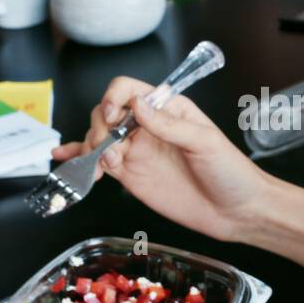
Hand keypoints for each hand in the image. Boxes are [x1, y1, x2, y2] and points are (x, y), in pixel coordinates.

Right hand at [51, 78, 272, 243]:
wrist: (237, 212)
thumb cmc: (231, 172)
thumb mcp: (205, 142)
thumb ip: (169, 125)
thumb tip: (138, 106)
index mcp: (169, 108)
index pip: (129, 90)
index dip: (114, 99)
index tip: (113, 117)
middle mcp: (149, 126)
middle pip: (107, 113)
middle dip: (99, 128)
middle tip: (108, 149)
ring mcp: (138, 151)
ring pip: (99, 138)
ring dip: (90, 147)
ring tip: (98, 164)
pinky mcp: (131, 175)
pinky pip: (100, 163)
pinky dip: (81, 160)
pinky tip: (66, 160)